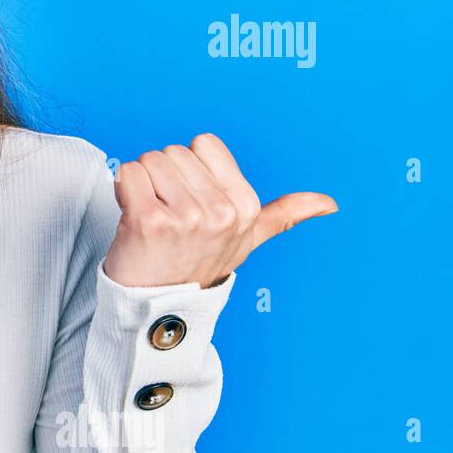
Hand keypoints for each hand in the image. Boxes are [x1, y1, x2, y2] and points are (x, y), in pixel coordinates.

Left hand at [102, 133, 336, 288]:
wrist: (157, 307)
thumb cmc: (196, 267)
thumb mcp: (247, 240)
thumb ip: (283, 215)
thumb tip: (329, 203)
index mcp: (246, 206)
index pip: (204, 144)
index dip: (189, 169)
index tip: (188, 201)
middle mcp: (221, 211)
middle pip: (173, 151)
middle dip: (163, 178)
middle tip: (166, 216)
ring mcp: (186, 217)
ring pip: (149, 160)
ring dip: (142, 185)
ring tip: (151, 219)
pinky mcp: (149, 221)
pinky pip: (127, 174)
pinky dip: (122, 190)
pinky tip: (132, 218)